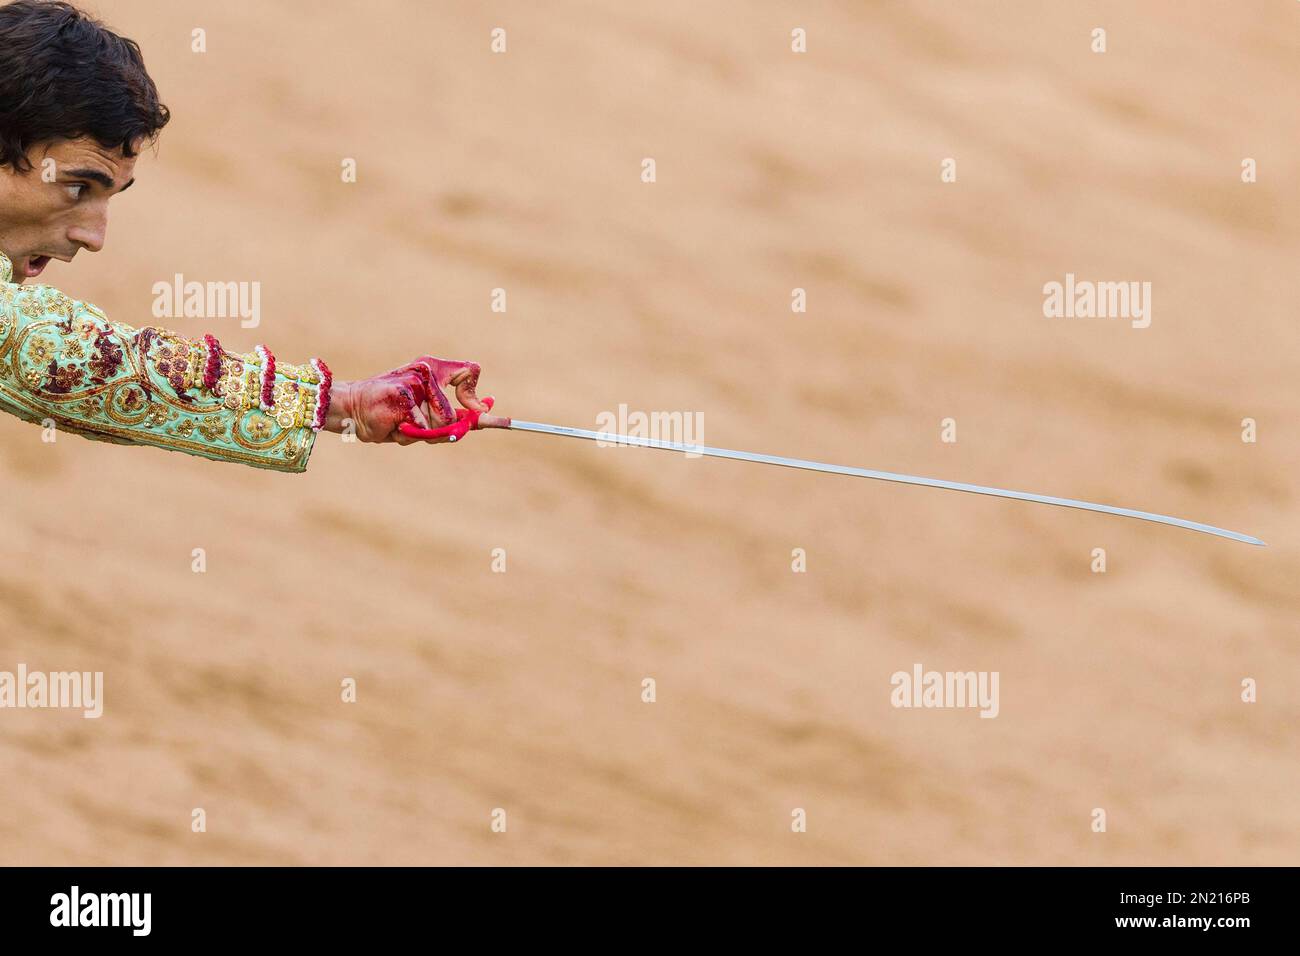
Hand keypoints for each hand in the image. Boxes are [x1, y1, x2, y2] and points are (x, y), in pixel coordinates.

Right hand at [324, 356, 509, 443]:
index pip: (470, 371)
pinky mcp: (404, 395)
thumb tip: (484, 413)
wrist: (353, 407)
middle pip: (455, 418)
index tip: (487, 406)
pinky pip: (422, 429)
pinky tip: (393, 423)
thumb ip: (457, 413)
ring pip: (441, 425)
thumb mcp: (429, 412)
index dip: (479, 390)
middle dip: (439, 432)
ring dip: (421, 433)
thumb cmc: (393, 412)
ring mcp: (416, 382)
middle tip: (416, 424)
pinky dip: (408, 434)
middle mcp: (426, 371)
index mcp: (434, 370)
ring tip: (402, 422)